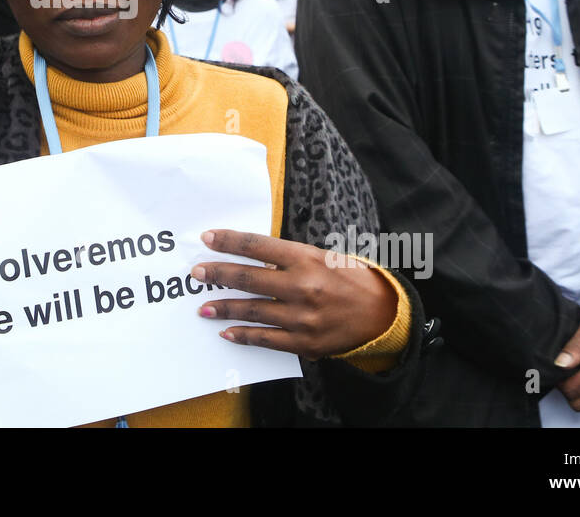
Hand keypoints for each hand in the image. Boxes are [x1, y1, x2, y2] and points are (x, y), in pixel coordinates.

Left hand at [192, 229, 398, 358]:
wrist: (383, 313)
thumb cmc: (349, 279)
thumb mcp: (321, 257)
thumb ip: (288, 258)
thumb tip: (251, 259)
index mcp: (306, 258)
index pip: (257, 245)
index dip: (229, 241)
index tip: (207, 238)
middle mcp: (302, 285)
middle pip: (248, 278)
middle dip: (218, 274)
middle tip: (196, 273)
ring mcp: (302, 316)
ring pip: (252, 310)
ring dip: (224, 308)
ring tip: (203, 306)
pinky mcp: (305, 341)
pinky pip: (266, 339)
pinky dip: (244, 336)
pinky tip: (226, 332)